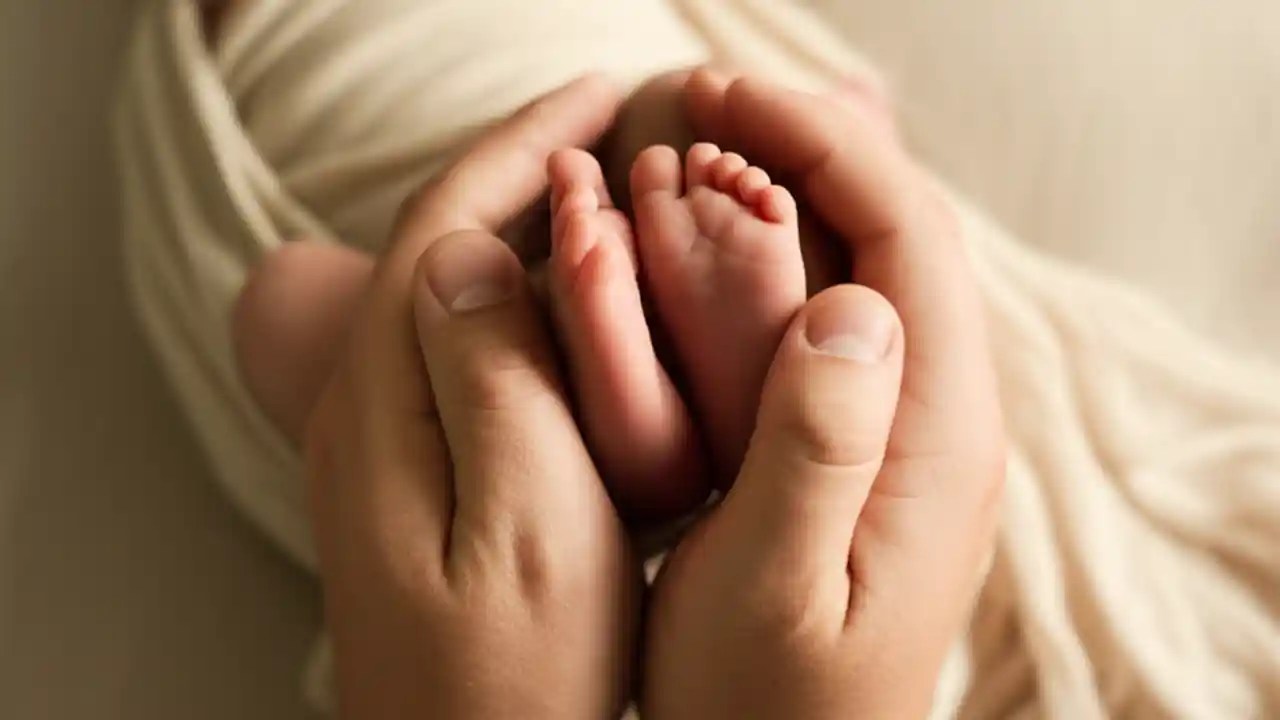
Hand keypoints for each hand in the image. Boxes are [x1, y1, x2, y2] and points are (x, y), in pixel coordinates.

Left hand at [303, 75, 640, 718]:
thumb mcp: (524, 527)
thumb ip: (492, 382)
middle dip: (518, 169)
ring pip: (445, 293)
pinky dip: (518, 296)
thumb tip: (469, 253)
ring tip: (601, 187)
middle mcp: (365, 410)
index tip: (600, 93)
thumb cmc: (511, 677)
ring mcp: (383, 443)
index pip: (441, 228)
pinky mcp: (413, 474)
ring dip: (518, 226)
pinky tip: (570, 301)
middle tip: (609, 122)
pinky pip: (459, 347)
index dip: (518, 147)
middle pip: (433, 247)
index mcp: (386, 407)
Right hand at [640, 72, 1005, 718]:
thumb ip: (822, 447)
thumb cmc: (768, 702)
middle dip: (804, 147)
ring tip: (694, 158)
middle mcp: (940, 417)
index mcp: (936, 436)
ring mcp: (904, 429)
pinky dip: (772, 263)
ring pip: (864, 268)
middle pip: (898, 233)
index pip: (908, 233)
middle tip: (697, 105)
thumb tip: (849, 304)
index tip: (720, 97)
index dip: (823, 143)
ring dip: (787, 197)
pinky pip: (831, 320)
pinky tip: (707, 253)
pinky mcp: (864, 446)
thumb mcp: (778, 585)